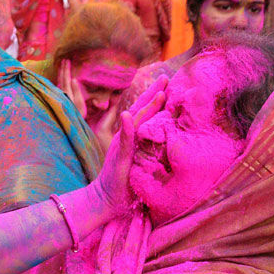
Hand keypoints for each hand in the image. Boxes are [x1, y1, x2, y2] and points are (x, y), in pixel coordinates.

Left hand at [57, 61, 86, 118]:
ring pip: (58, 82)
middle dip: (62, 69)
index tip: (66, 60)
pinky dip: (59, 81)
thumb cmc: (76, 116)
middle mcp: (61, 94)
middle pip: (61, 79)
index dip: (66, 69)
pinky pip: (58, 87)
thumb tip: (74, 79)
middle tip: (63, 60)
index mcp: (66, 93)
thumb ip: (77, 92)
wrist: (67, 127)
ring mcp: (59, 97)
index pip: (66, 78)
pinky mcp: (58, 100)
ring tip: (61, 67)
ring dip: (60, 74)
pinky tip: (60, 81)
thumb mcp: (80, 105)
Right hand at [93, 76, 166, 212]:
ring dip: (147, 106)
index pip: (145, 112)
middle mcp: (126, 136)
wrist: (105, 198)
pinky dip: (127, 127)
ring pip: (136, 121)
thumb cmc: (124, 183)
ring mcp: (122, 145)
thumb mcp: (139, 162)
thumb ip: (148, 149)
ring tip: (158, 92)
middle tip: (166, 76)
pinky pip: (124, 140)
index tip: (168, 82)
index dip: (155, 97)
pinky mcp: (119, 156)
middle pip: (141, 109)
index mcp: (132, 136)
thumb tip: (166, 143)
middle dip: (154, 92)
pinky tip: (128, 115)